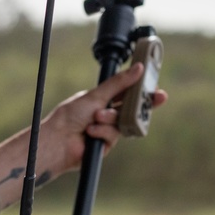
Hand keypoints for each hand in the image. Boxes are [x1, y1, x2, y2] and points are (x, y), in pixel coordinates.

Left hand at [0, 63, 167, 207]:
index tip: (157, 89)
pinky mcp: (104, 146)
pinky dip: (103, 133)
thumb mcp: (96, 95)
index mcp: (101, 99)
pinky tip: (91, 133)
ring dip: (110, 119)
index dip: (142, 91)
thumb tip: (138, 68)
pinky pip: (113, 137)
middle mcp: (104, 114)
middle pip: (130, 109)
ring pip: (121, 123)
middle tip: (155, 99)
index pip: (126, 93)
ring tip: (96, 118)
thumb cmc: (69, 116)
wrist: (58, 141)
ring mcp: (105, 130)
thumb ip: (119, 84)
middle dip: (141, 105)